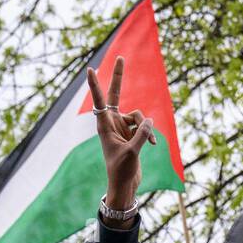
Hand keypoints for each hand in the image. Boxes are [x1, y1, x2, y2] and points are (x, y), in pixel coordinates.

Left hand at [87, 56, 155, 220]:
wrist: (125, 184)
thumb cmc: (121, 170)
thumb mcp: (132, 152)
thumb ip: (141, 135)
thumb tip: (150, 120)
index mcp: (104, 126)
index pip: (100, 101)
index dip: (95, 85)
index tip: (90, 70)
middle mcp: (112, 122)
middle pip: (116, 94)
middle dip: (119, 77)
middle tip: (120, 57)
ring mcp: (122, 126)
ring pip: (138, 115)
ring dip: (145, 127)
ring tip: (148, 144)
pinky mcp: (132, 133)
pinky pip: (144, 126)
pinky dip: (149, 135)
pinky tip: (152, 146)